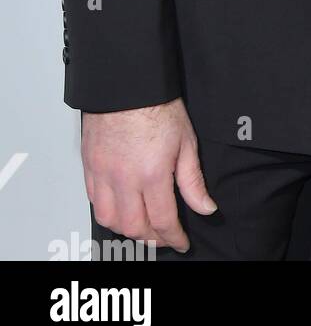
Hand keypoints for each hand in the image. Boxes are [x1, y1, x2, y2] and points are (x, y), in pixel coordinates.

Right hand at [82, 97, 216, 252]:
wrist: (128, 83)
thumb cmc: (157, 106)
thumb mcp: (186, 142)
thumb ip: (193, 181)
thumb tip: (205, 207)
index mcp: (152, 173)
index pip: (162, 221)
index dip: (174, 237)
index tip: (182, 242)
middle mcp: (124, 179)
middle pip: (134, 227)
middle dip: (152, 238)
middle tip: (165, 237)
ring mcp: (103, 174)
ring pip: (110, 220)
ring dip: (127, 230)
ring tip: (143, 227)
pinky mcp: (90, 167)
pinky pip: (94, 202)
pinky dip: (108, 213)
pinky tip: (121, 210)